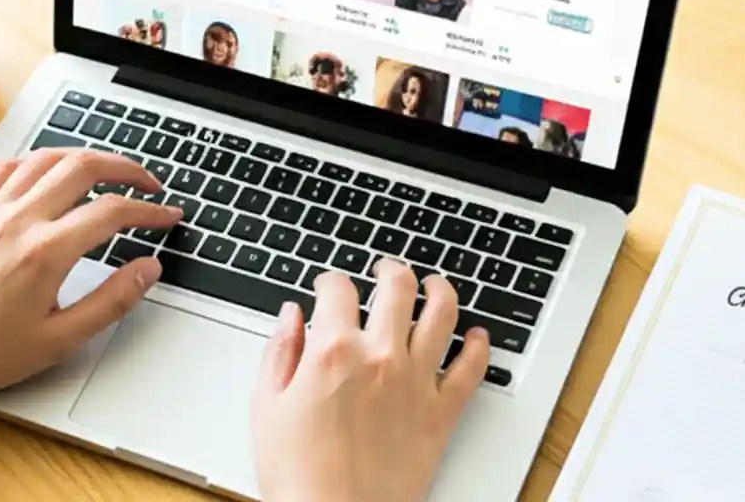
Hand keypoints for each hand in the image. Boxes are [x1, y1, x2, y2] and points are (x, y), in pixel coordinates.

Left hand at [0, 149, 182, 406]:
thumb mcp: (61, 339)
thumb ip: (112, 300)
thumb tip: (148, 269)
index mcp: (45, 252)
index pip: (112, 212)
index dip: (149, 210)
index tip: (167, 215)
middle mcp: (18, 221)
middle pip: (83, 166)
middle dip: (126, 168)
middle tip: (148, 183)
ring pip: (47, 157)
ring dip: (85, 156)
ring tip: (109, 170)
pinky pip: (8, 168)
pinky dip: (38, 160)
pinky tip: (51, 171)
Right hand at [252, 260, 489, 501]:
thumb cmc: (298, 475)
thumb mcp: (266, 406)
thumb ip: (280, 351)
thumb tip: (291, 315)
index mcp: (333, 351)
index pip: (338, 289)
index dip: (330, 280)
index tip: (328, 286)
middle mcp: (380, 357)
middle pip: (397, 286)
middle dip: (390, 269)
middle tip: (385, 270)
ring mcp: (416, 382)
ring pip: (442, 313)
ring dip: (440, 290)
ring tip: (435, 286)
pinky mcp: (441, 413)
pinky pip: (471, 368)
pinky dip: (477, 347)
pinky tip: (475, 336)